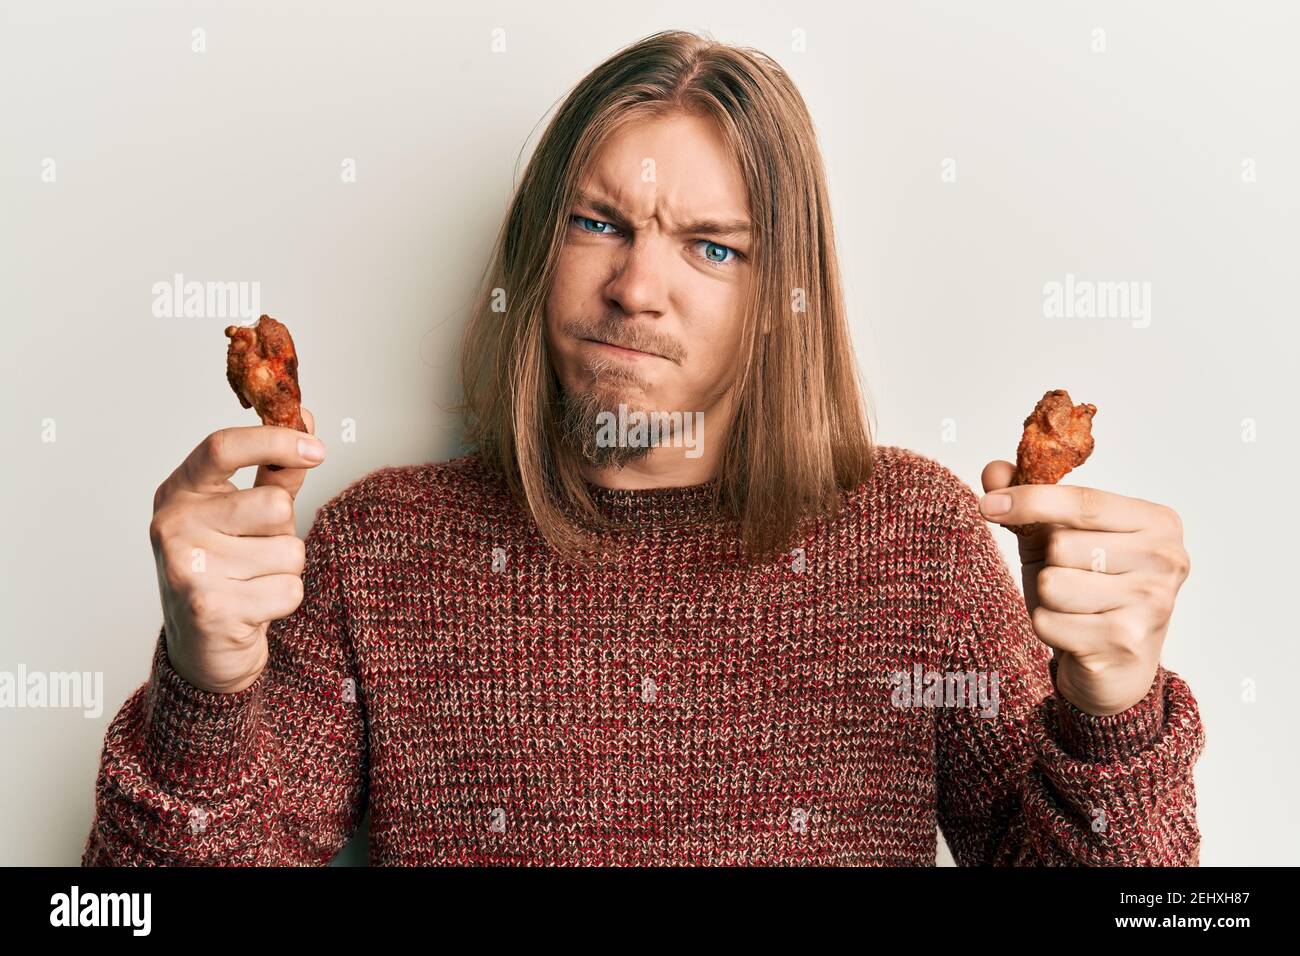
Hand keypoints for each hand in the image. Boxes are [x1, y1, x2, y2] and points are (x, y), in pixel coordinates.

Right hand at [149, 408, 325, 692]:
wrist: (203, 648)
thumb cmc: (229, 568)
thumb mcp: (247, 516)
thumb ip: (275, 471)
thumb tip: (305, 417)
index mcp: (178, 492)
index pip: (222, 446)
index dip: (275, 440)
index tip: (317, 448)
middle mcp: (172, 525)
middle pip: (273, 505)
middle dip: (284, 532)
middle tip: (258, 552)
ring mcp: (185, 568)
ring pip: (288, 552)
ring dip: (285, 570)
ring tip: (253, 582)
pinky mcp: (209, 609)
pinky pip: (288, 590)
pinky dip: (284, 601)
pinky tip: (253, 609)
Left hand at [978, 461, 1190, 715]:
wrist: (1115, 666)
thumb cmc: (1087, 591)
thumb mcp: (1056, 540)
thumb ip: (1028, 503)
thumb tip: (994, 470)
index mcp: (1158, 523)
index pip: (1084, 500)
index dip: (1031, 499)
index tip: (989, 503)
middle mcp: (1166, 560)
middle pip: (1062, 544)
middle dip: (1048, 563)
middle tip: (1070, 579)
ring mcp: (1151, 603)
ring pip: (1052, 584)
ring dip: (1046, 598)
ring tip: (1073, 608)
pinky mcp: (1126, 642)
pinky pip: (1048, 621)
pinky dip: (1046, 626)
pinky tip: (1073, 633)